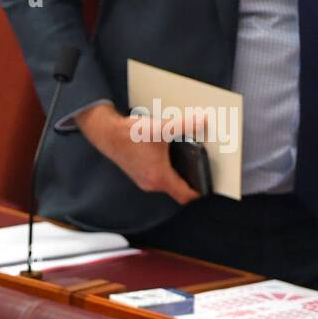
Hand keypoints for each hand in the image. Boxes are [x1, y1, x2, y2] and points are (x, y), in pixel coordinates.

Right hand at [75, 103, 201, 204]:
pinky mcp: (138, 175)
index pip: (186, 196)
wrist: (107, 134)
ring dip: (177, 175)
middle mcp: (152, 184)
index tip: (209, 187)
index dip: (200, 193)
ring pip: (168, 184)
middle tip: (200, 168)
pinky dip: (165, 172)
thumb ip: (185, 125)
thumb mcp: (162, 128)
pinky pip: (158, 180)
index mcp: (160, 178)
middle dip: (191, 181)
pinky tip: (166, 156)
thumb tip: (202, 122)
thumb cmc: (130, 136)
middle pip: (179, 190)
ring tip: (184, 160)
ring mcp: (144, 181)